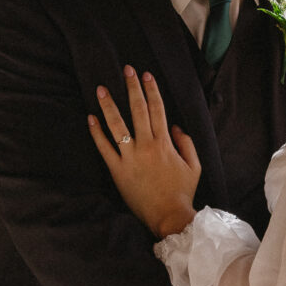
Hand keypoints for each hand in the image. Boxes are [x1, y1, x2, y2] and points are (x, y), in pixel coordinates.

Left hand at [89, 66, 201, 237]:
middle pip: (138, 110)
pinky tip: (90, 118)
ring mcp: (130, 158)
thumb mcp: (194, 166)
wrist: (168, 216)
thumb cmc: (182, 192)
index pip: (157, 109)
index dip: (152, 90)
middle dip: (132, 87)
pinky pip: (104, 148)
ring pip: (117, 125)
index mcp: (165, 143)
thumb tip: (175, 126)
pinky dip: (96, 133)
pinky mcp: (117, 171)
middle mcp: (146, 146)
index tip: (146, 75)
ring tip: (101, 88)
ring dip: (109, 105)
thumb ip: (186, 143)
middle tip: (126, 69)